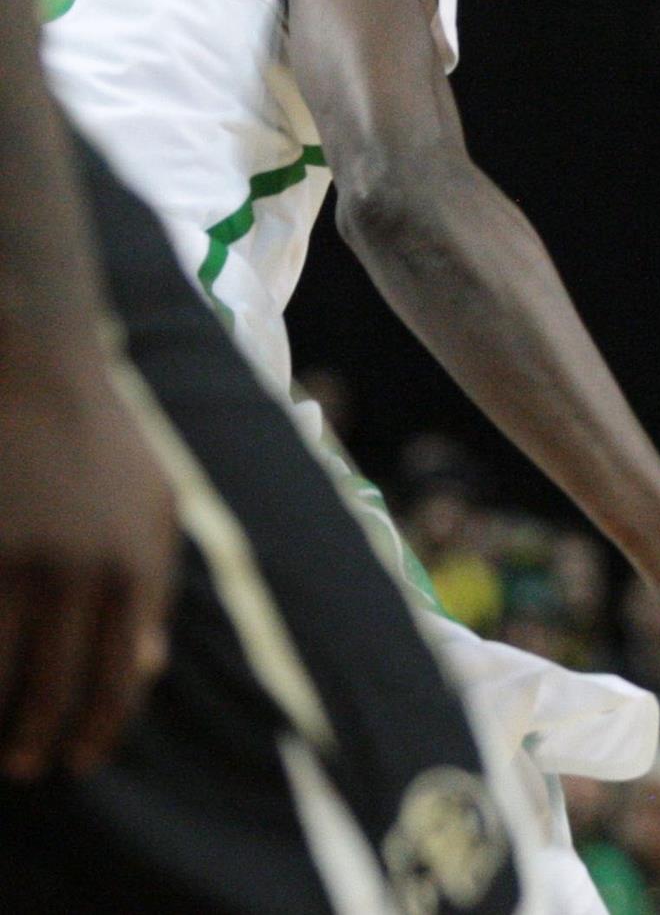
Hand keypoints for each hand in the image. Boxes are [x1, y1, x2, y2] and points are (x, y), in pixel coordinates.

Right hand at [0, 354, 176, 780]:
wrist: (42, 375)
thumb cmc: (106, 448)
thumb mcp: (159, 514)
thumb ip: (156, 592)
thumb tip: (149, 672)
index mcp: (137, 571)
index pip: (118, 680)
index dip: (97, 730)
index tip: (79, 759)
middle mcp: (80, 577)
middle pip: (54, 689)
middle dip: (36, 740)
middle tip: (24, 766)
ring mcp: (18, 565)